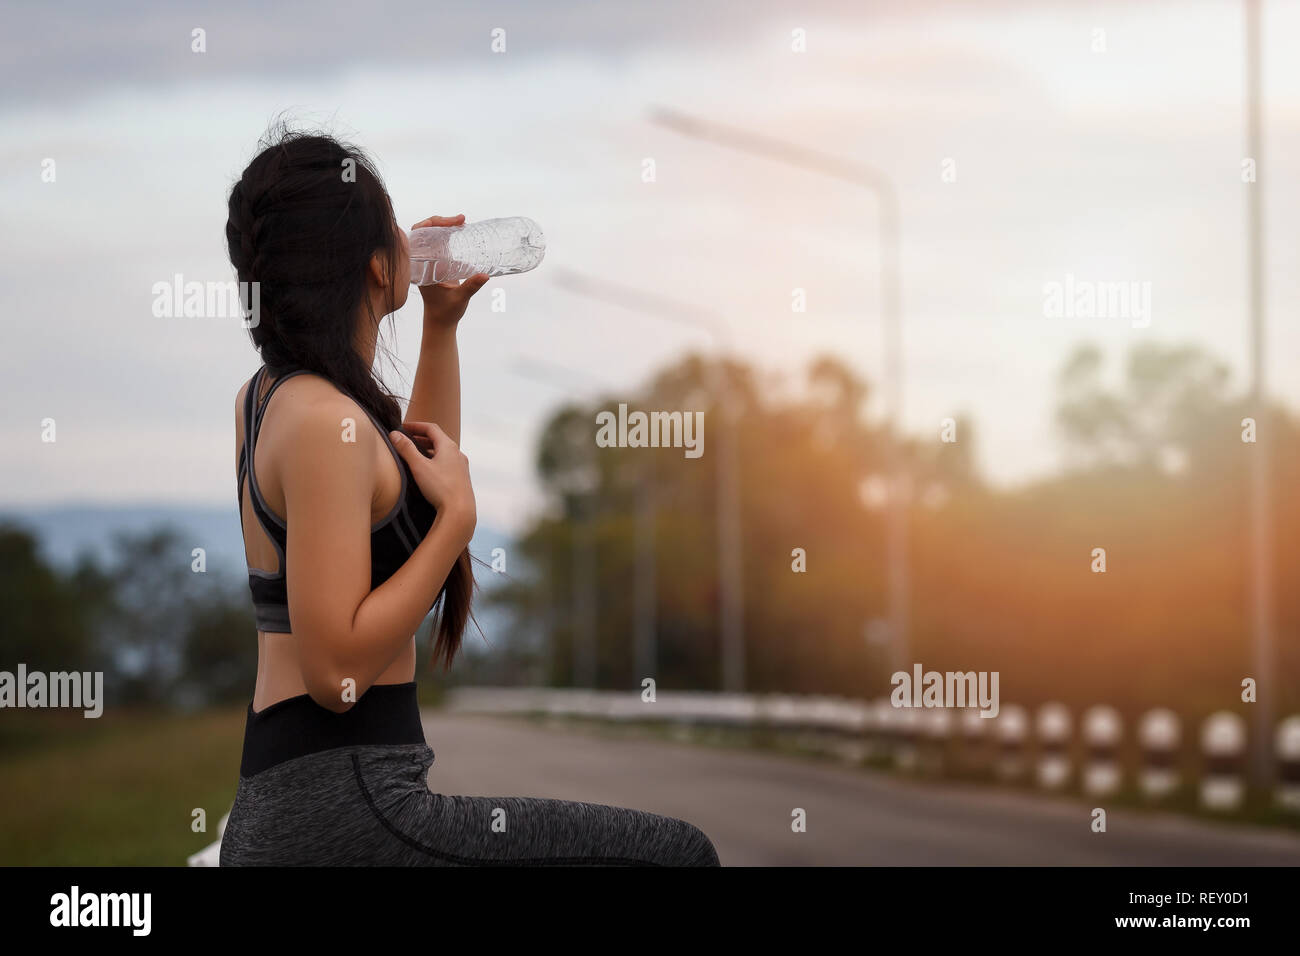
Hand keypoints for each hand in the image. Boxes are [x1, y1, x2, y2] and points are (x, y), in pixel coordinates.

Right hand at [389, 422, 476, 544]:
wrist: (460, 511)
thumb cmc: (440, 487)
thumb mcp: (419, 466)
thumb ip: (406, 449)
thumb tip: (394, 434)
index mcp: (449, 446)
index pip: (431, 428)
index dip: (416, 426)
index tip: (403, 427)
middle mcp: (458, 454)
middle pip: (438, 439)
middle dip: (421, 438)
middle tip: (406, 439)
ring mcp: (461, 467)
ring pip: (443, 453)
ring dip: (429, 450)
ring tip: (415, 454)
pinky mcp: (461, 479)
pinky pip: (447, 464)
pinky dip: (435, 461)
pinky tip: (427, 471)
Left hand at [411, 214, 489, 326]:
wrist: (441, 321)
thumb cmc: (445, 312)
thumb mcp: (459, 298)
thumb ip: (471, 286)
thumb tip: (485, 275)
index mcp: (420, 266)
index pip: (417, 236)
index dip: (430, 224)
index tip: (448, 224)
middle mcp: (423, 260)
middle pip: (426, 230)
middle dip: (442, 221)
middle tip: (461, 219)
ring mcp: (430, 260)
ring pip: (433, 234)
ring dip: (447, 225)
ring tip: (463, 222)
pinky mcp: (438, 262)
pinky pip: (440, 241)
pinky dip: (450, 233)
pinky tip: (462, 230)